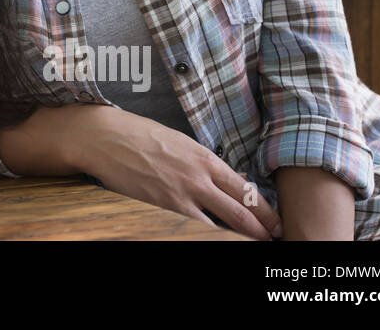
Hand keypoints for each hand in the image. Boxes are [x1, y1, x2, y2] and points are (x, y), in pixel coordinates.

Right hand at [77, 105, 282, 240]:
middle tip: (272, 238)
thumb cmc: (140, 135)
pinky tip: (214, 239)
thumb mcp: (180, 142)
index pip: (244, 189)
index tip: (273, 221)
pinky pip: (192, 228)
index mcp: (205, 159)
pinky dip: (206, 235)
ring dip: (238, 237)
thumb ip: (206, 162)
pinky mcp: (162, 207)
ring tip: (250, 244)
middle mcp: (198, 178)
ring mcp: (180, 195)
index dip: (263, 210)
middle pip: (239, 211)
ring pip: (220, 225)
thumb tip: (234, 176)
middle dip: (259, 229)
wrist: (105, 137)